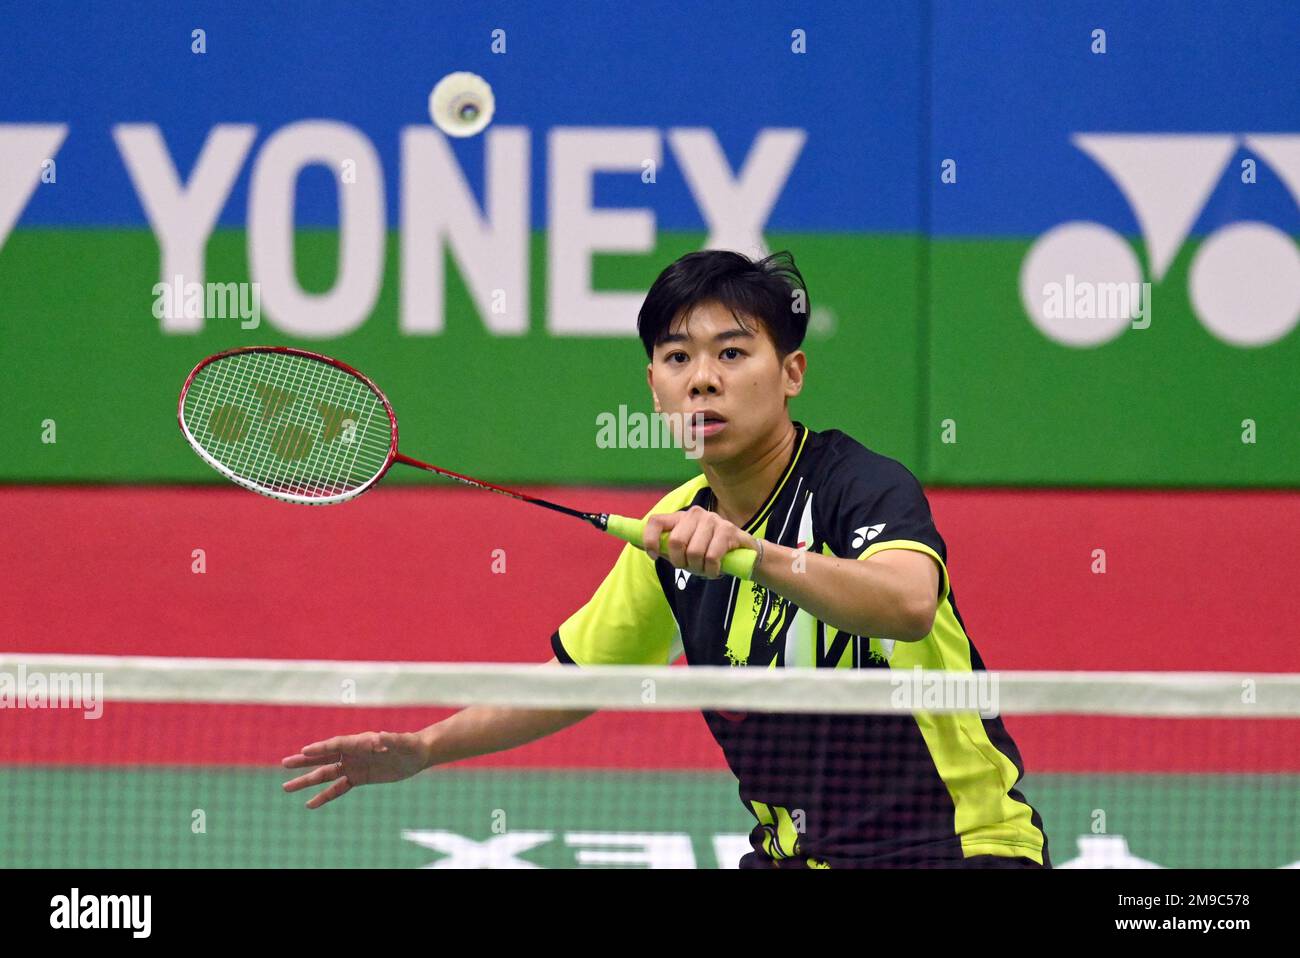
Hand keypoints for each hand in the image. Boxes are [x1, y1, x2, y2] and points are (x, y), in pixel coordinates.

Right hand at [281, 730, 430, 808]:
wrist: (416, 755)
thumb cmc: (410, 745)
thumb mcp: (403, 742)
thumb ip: (392, 740)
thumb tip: (381, 737)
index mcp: (361, 742)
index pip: (337, 744)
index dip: (321, 747)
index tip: (304, 751)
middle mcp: (353, 753)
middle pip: (324, 757)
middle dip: (304, 761)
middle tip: (284, 763)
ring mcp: (353, 766)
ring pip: (325, 774)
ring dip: (307, 781)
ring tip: (286, 787)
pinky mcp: (358, 778)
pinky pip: (338, 788)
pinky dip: (324, 796)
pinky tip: (310, 804)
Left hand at [643, 505, 758, 578]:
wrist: (745, 555)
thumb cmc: (709, 552)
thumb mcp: (684, 550)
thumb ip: (662, 546)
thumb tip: (633, 541)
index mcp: (680, 518)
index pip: (656, 521)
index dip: (650, 539)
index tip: (653, 556)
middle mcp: (695, 514)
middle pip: (675, 542)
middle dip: (681, 562)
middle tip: (690, 567)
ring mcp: (712, 520)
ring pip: (694, 552)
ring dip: (699, 568)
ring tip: (706, 569)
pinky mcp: (728, 530)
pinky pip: (711, 557)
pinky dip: (712, 569)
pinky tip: (717, 569)